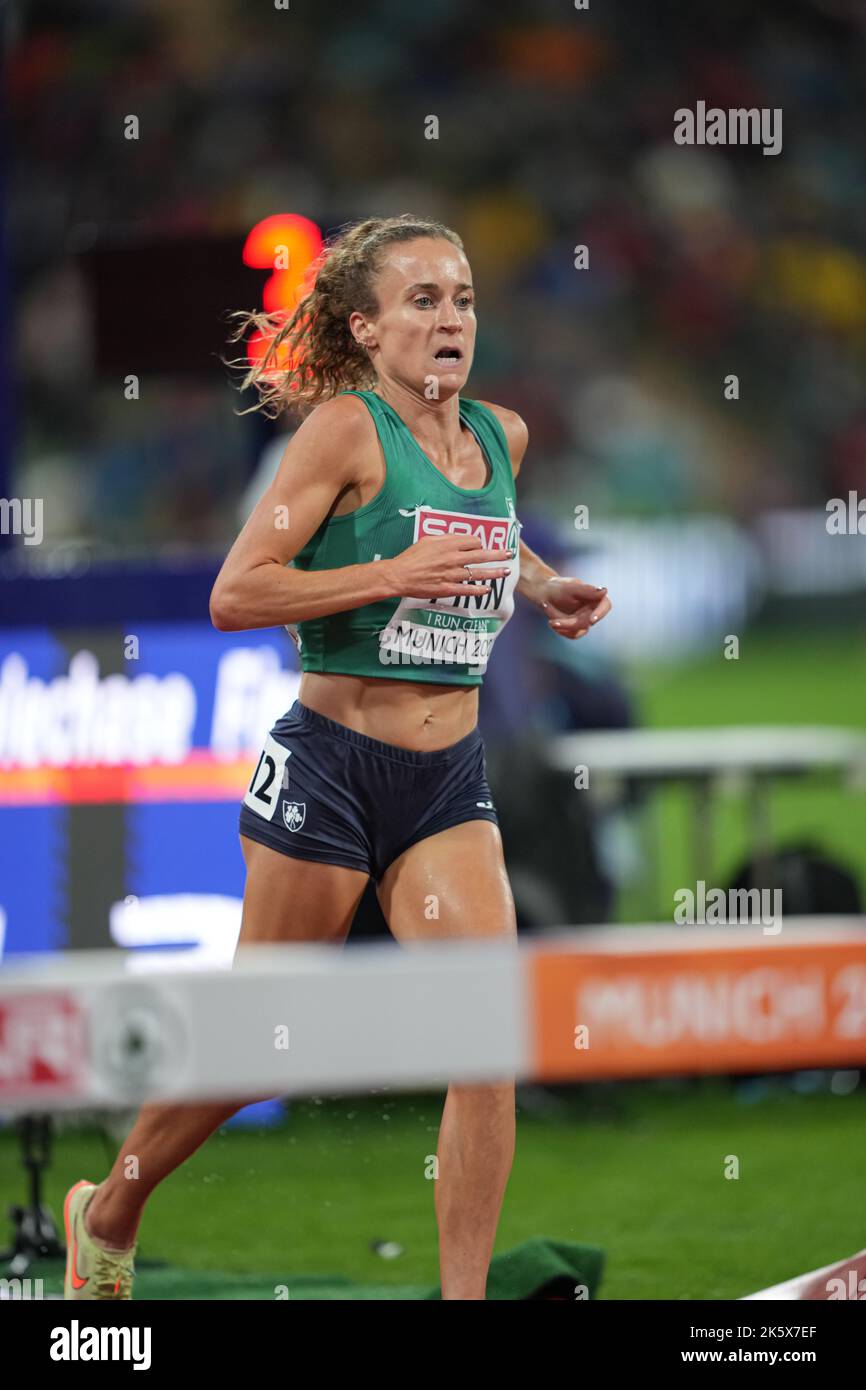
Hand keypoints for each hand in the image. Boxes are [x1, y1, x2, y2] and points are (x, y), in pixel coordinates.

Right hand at [382, 534, 512, 599]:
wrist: (399, 575)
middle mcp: (453, 558)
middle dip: (498, 554)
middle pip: (482, 555)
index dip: (478, 543)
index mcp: (448, 544)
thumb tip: (457, 538)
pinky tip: (488, 589)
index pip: (473, 541)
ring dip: (495, 572)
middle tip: (509, 553)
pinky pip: (467, 590)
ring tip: (506, 571)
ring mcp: (452, 574)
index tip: (479, 546)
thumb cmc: (411, 557)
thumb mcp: (427, 540)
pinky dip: (479, 590)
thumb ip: (445, 538)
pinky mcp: (448, 589)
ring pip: (478, 573)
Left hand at [541, 577, 610, 638]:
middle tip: (549, 616)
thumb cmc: (558, 587)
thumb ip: (586, 590)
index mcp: (595, 597)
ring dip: (561, 624)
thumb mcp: (570, 587)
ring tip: (546, 607)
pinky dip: (560, 628)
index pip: (605, 605)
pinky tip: (551, 620)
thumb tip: (604, 591)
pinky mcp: (577, 629)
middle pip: (586, 622)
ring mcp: (585, 620)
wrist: (544, 593)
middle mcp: (593, 610)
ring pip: (577, 630)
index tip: (591, 620)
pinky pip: (572, 635)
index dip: (600, 613)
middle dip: (567, 622)